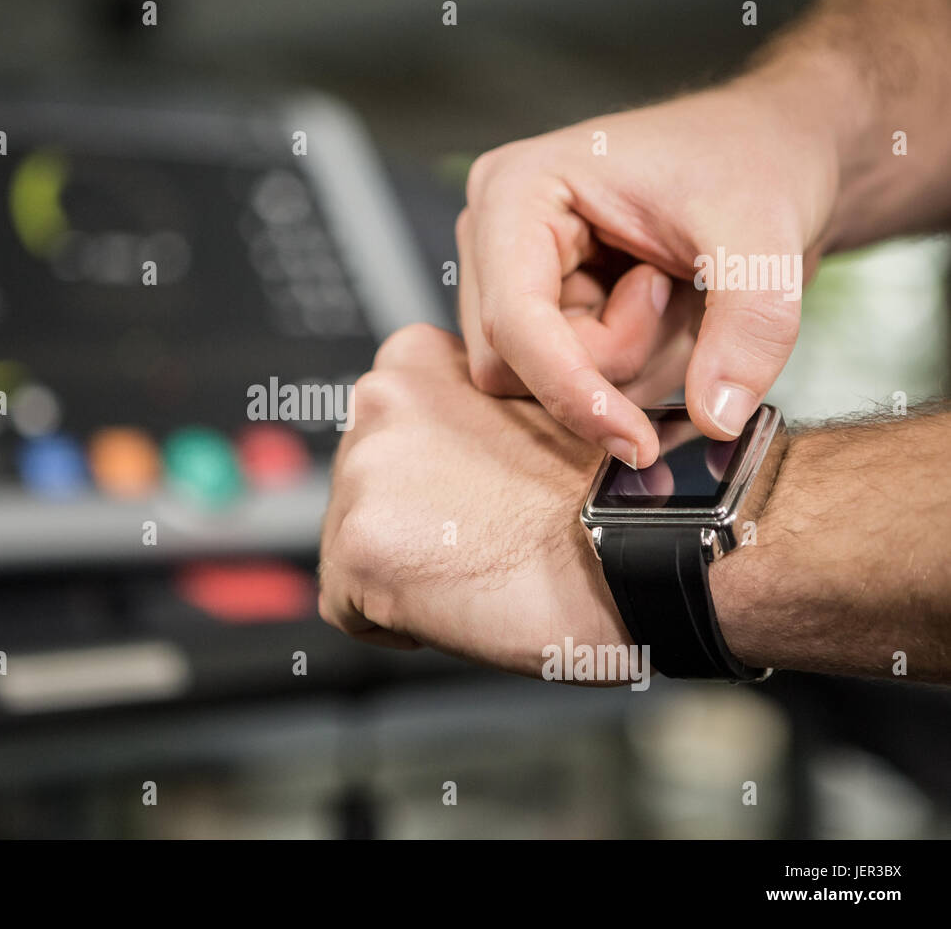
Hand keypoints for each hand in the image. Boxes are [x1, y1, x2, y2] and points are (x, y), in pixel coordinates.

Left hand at [317, 323, 626, 675]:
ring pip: (350, 543)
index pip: (381, 434)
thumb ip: (468, 418)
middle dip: (408, 523)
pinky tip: (452, 606)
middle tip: (477, 542)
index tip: (465, 502)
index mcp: (413, 360)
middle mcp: (376, 405)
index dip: (424, 480)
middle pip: (360, 488)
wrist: (637, 547)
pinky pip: (344, 606)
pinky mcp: (357, 547)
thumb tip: (443, 455)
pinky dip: (391, 621)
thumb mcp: (532, 409)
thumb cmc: (608, 490)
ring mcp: (361, 475)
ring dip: (401, 568)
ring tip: (472, 572)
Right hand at [457, 82, 836, 466]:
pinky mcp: (536, 307)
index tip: (637, 443)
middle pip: (516, 364)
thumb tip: (716, 418)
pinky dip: (626, 367)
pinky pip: (563, 382)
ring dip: (625, 363)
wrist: (776, 149)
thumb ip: (747, 325)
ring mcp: (509, 274)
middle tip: (674, 296)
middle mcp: (493, 234)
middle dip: (609, 360)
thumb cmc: (755, 159)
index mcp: (516, 191)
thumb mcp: (763, 233)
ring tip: (673, 292)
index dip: (571, 391)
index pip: (514, 323)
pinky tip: (660, 313)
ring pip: (539, 382)